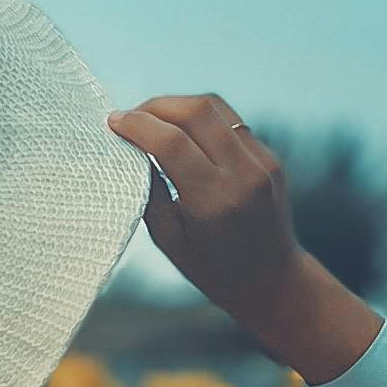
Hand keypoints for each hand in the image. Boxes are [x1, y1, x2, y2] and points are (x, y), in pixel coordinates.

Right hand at [105, 96, 382, 379]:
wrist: (273, 281)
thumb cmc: (213, 269)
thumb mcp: (169, 241)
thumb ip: (148, 192)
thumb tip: (129, 147)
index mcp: (214, 203)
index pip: (171, 143)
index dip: (136, 125)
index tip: (113, 122)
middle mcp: (243, 176)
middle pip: (195, 112)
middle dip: (154, 106)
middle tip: (129, 118)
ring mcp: (262, 163)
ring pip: (214, 107)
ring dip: (177, 105)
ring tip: (152, 119)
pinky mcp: (270, 157)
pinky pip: (230, 120)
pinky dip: (199, 117)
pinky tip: (182, 130)